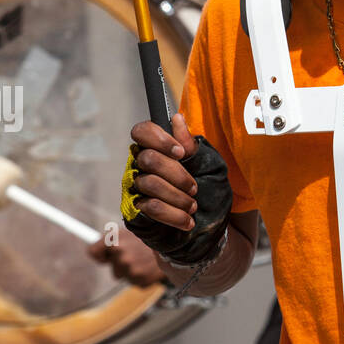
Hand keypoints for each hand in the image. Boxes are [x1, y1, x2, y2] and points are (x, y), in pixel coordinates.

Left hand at [87, 228, 165, 287]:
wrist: (174, 245)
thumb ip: (112, 240)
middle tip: (137, 254)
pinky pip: (135, 281)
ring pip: (124, 276)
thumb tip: (96, 253)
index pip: (93, 252)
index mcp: (115, 239)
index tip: (105, 257)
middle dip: (122, 263)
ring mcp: (130, 268)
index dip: (100, 256)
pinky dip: (142, 276)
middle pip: (113, 268)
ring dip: (132, 270)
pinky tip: (150, 266)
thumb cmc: (150, 237)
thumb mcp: (131, 231)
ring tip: (145, 259)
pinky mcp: (140, 279)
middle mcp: (120, 254)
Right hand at [126, 113, 198, 233]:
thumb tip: (177, 118)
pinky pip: (150, 207)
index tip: (181, 153)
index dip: (159, 139)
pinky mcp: (135, 210)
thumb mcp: (209, 165)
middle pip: (149, 159)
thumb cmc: (208, 190)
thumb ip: (191, 146)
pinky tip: (188, 221)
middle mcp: (141, 165)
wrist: (209, 225)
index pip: (142, 131)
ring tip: (193, 206)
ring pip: (149, 184)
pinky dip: (173, 215)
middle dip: (177, 174)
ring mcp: (135, 187)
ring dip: (177, 197)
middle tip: (194, 188)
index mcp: (157, 148)